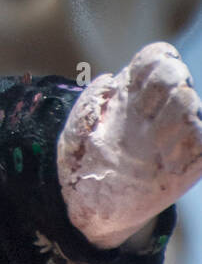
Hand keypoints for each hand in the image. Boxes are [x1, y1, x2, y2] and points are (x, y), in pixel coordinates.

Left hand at [57, 42, 201, 248]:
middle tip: (146, 116)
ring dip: (176, 119)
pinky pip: (201, 146)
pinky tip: (167, 163)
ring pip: (191, 107)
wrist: (88, 205)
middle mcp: (155, 111)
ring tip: (155, 144)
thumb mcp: (75, 129)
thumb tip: (111, 79)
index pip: (155, 58)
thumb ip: (91, 100)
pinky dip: (189, 146)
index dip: (155, 60)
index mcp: (130, 93)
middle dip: (166, 86)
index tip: (135, 85)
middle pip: (175, 76)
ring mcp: (171, 137)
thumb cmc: (81, 162)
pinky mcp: (185, 167)